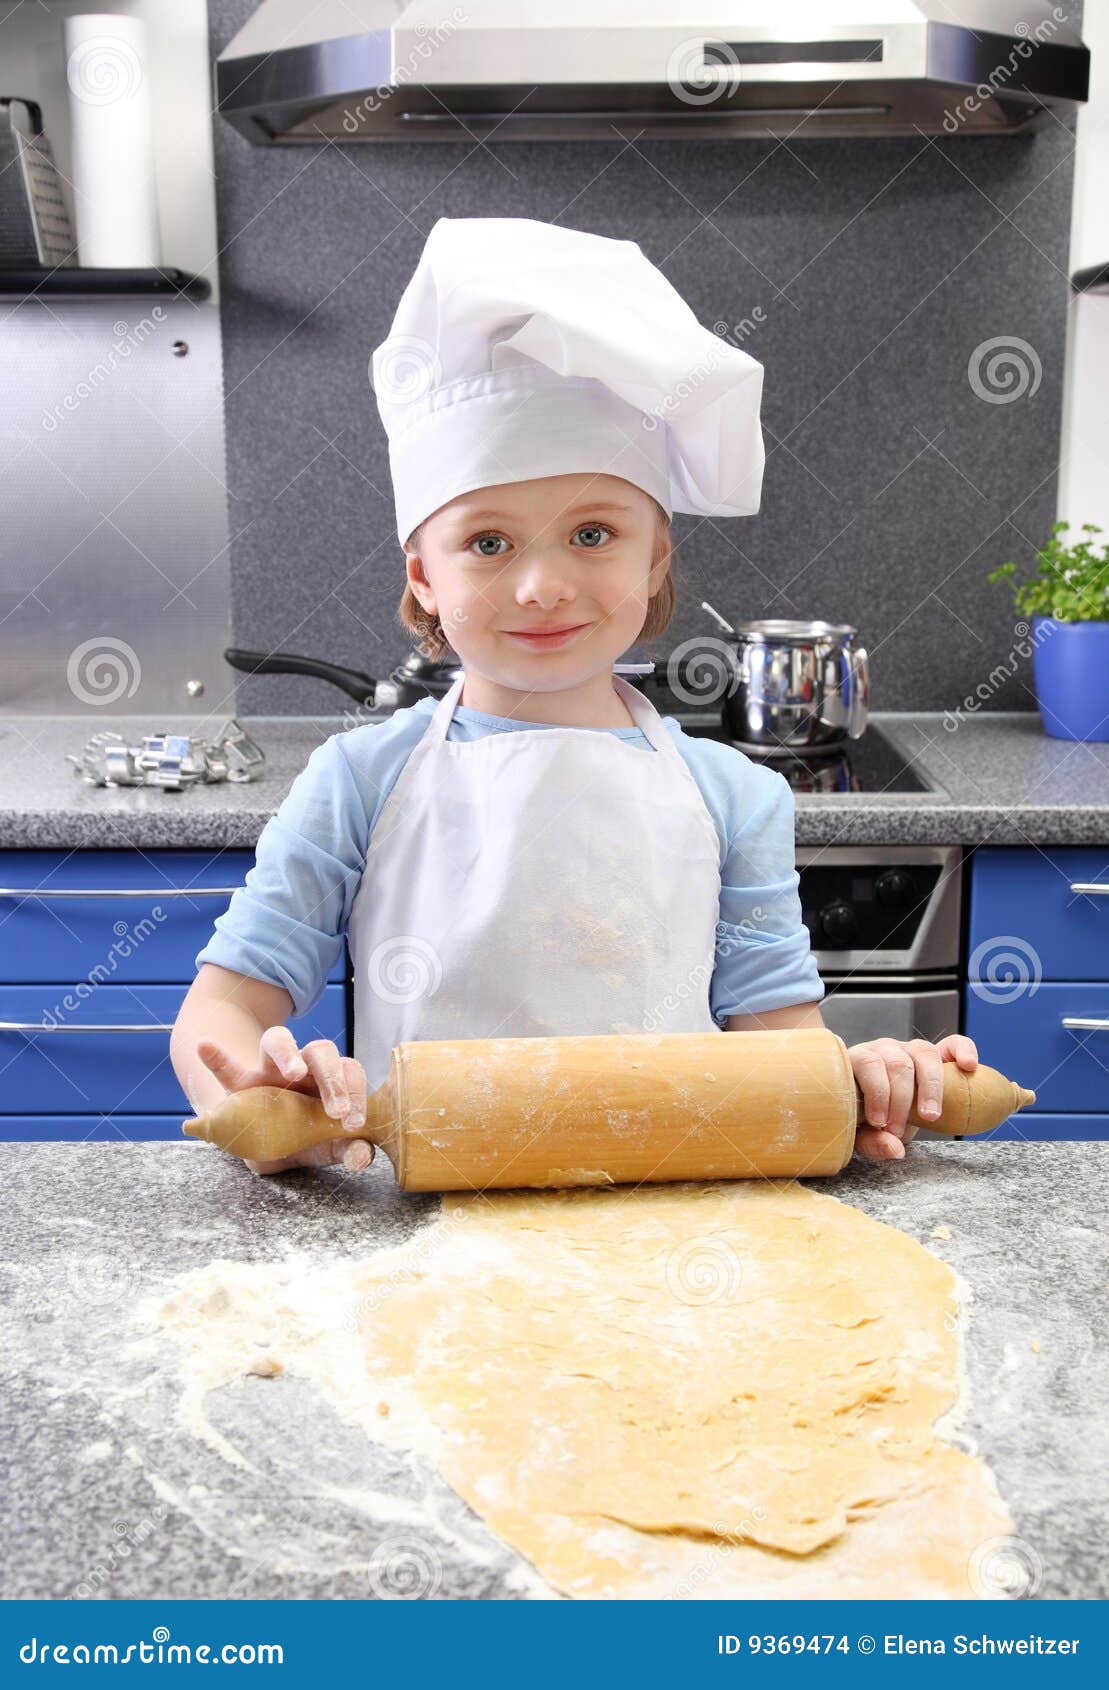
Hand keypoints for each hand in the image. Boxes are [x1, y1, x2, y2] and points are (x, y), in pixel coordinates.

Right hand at [197, 1026, 370, 1175]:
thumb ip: (345, 1150)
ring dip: (288, 1052)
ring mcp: (268, 1071)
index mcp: (328, 1080)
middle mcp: (301, 1068)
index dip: (356, 1092)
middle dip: (332, 1077)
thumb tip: (363, 1156)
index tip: (354, 1123)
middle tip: (336, 1110)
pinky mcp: (238, 1083)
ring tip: (293, 1072)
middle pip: (320, 1051)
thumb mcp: (323, 1148)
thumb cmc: (300, 1137)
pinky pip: (226, 1067)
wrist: (262, 1139)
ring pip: (279, 1040)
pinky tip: (205, 1047)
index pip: (348, 1070)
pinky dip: (217, 1058)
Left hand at [849, 1034, 978, 1161]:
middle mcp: (884, 1049)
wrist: (880, 1111)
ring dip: (930, 1087)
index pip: (869, 1063)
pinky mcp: (936, 1053)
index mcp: (859, 1061)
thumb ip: (873, 1142)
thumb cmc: (866, 1119)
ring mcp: (910, 1048)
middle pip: (898, 1063)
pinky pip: (952, 1044)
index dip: (877, 1093)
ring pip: (924, 1053)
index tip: (880, 1123)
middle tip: (898, 1131)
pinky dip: (963, 1050)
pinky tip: (969, 1066)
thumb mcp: (863, 1134)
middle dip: (900, 1101)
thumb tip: (895, 1149)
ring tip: (931, 1116)